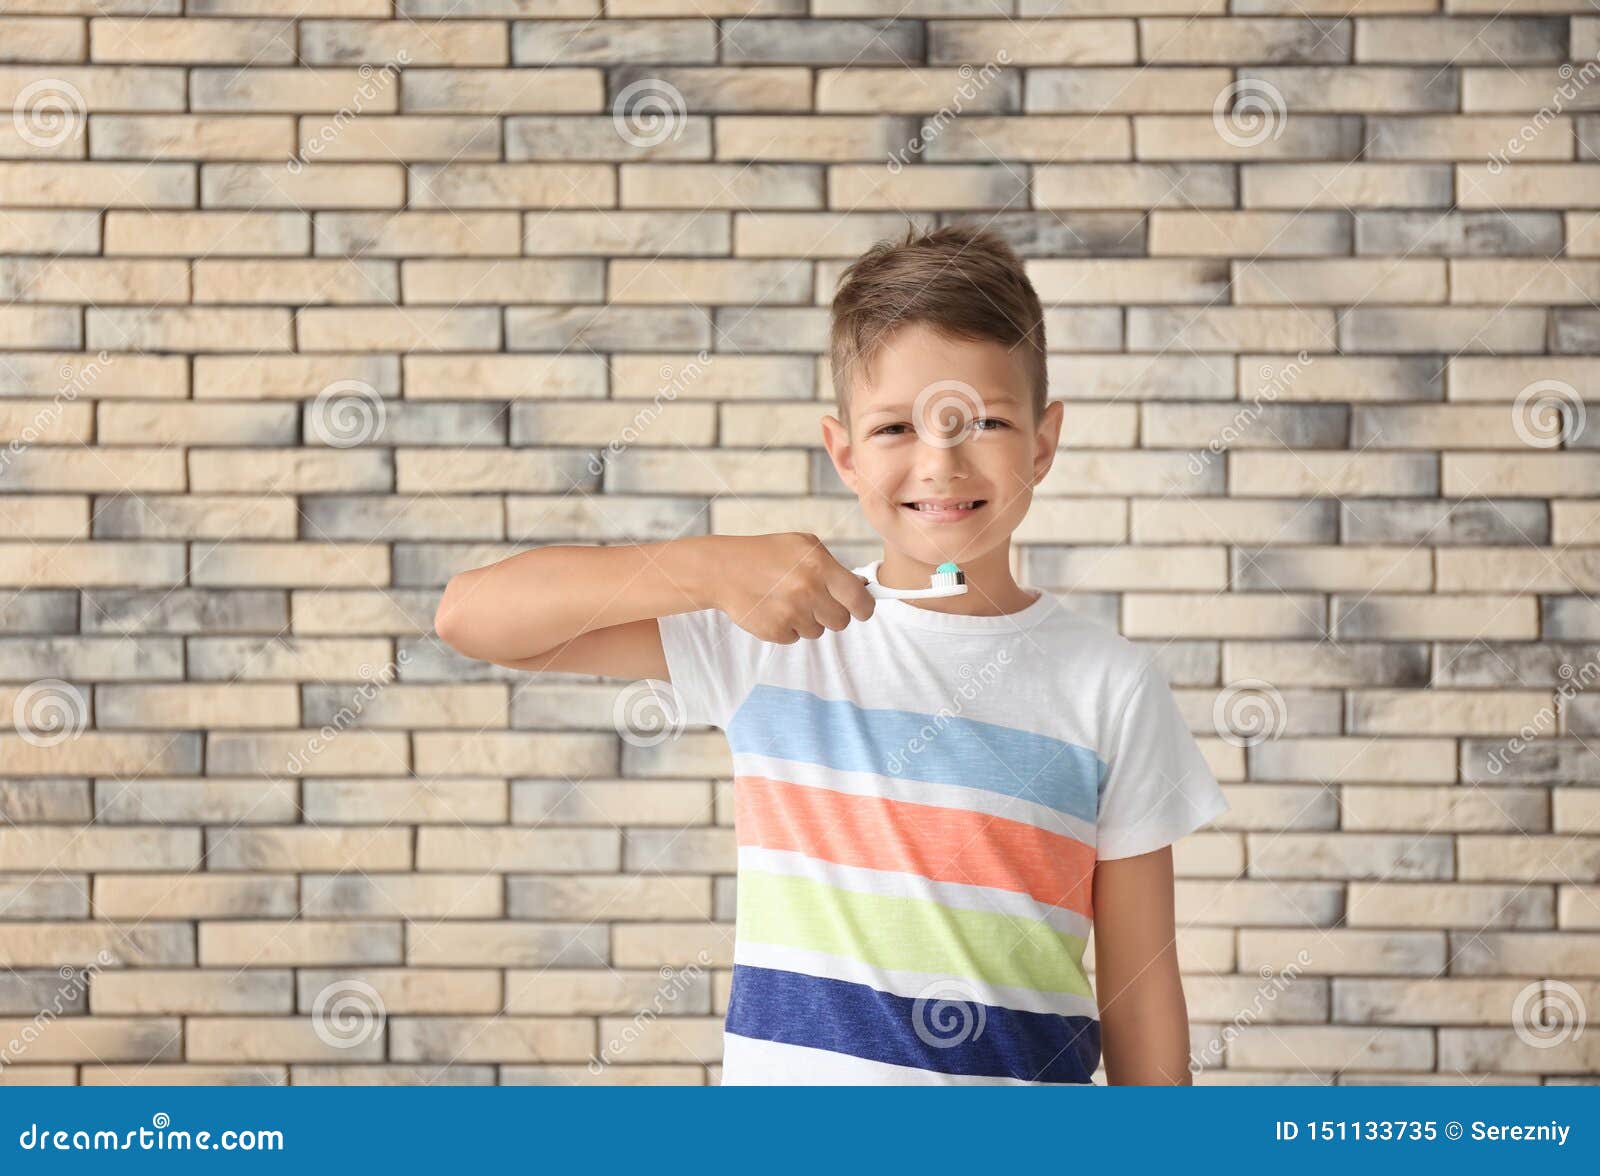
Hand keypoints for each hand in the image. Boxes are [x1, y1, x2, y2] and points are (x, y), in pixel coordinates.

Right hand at [703, 532, 875, 643]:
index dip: (864, 608)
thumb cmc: (766, 554)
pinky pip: (795, 638)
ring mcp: (791, 614)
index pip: (860, 600)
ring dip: (807, 620)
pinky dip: (787, 627)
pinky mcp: (775, 631)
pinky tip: (774, 609)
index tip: (861, 609)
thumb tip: (861, 588)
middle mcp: (808, 591)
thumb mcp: (804, 545)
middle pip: (841, 622)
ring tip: (787, 600)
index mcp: (820, 566)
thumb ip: (833, 566)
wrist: (723, 570)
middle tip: (815, 601)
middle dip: (832, 614)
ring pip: (817, 632)